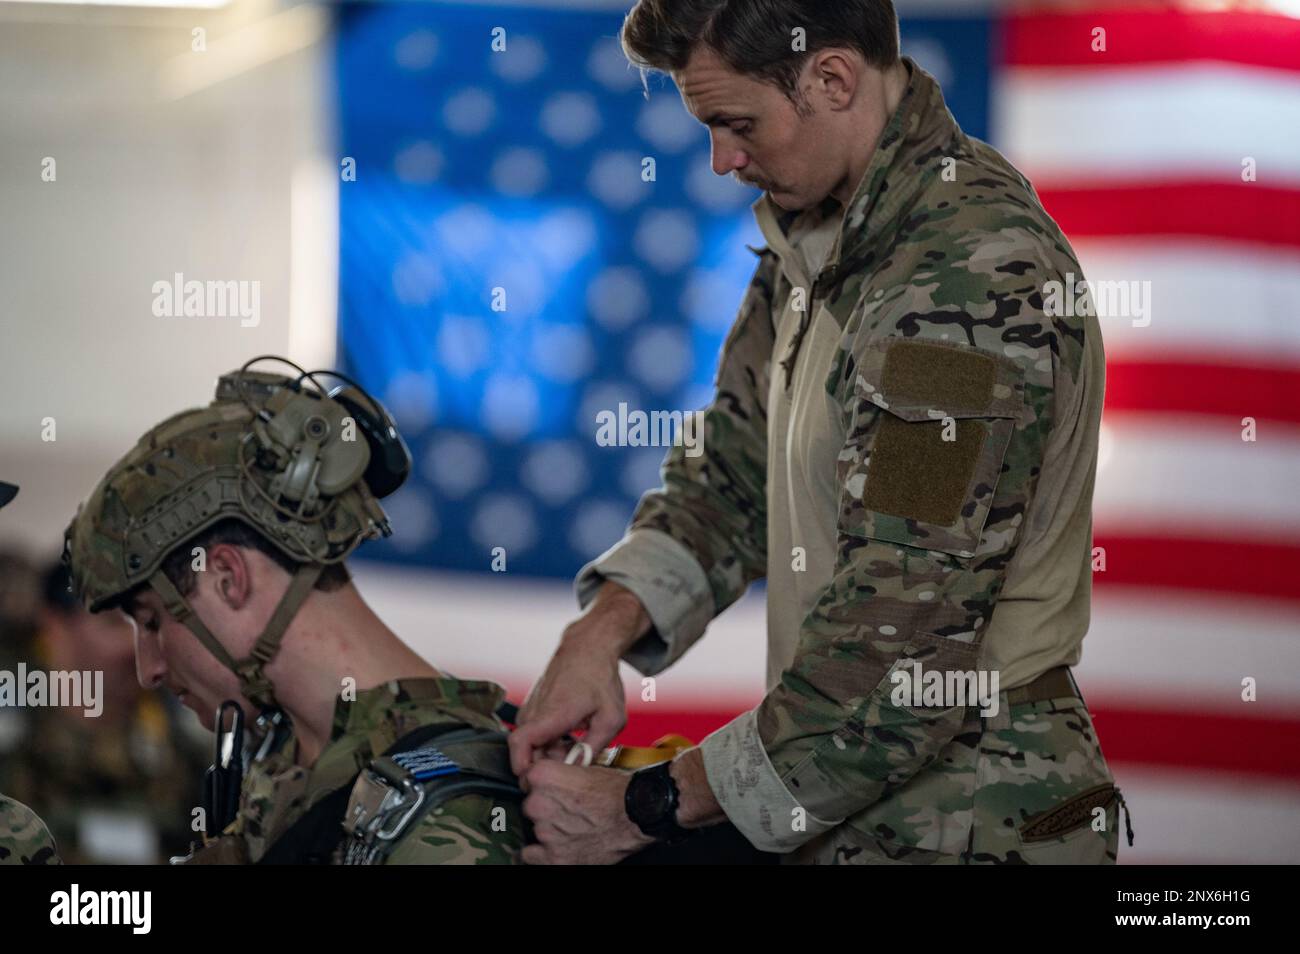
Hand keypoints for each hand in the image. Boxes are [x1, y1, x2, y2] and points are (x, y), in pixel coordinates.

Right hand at [507, 582, 650, 775]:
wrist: (587, 648)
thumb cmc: (600, 679)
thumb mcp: (611, 718)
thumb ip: (593, 747)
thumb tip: (578, 771)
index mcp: (553, 713)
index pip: (519, 745)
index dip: (523, 768)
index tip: (540, 779)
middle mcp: (534, 711)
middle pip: (527, 752)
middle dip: (547, 766)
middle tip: (573, 762)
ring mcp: (530, 709)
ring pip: (530, 745)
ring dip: (549, 754)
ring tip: (575, 746)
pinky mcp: (531, 709)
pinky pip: (533, 735)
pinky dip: (548, 743)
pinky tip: (568, 738)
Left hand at [520, 761, 652, 863]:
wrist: (637, 815)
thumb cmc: (616, 792)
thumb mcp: (585, 769)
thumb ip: (559, 775)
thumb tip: (547, 778)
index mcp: (544, 777)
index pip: (527, 778)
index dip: (542, 783)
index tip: (551, 788)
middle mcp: (539, 804)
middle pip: (531, 805)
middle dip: (546, 806)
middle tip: (569, 808)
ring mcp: (545, 833)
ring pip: (536, 828)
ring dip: (550, 828)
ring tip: (573, 825)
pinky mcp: (554, 858)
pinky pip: (531, 855)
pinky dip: (543, 852)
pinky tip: (559, 844)